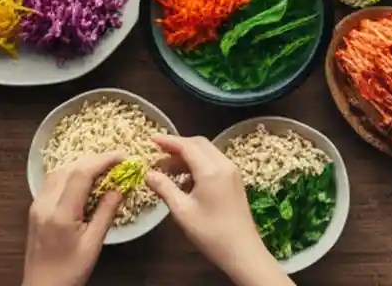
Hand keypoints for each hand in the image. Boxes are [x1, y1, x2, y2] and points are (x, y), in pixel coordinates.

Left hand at [23, 152, 123, 285]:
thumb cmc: (69, 272)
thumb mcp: (93, 244)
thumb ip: (106, 212)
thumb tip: (120, 187)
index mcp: (60, 214)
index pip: (81, 174)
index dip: (103, 161)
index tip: (123, 157)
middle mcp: (44, 205)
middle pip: (68, 168)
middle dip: (94, 160)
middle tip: (116, 161)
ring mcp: (37, 206)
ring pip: (58, 172)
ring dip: (80, 165)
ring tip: (102, 167)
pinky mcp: (35, 210)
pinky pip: (52, 182)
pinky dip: (70, 174)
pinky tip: (83, 180)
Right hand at [145, 135, 291, 285]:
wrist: (242, 251)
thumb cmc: (210, 232)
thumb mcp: (182, 211)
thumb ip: (164, 188)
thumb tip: (148, 174)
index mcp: (211, 169)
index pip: (187, 146)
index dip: (168, 141)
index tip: (151, 139)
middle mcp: (224, 164)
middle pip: (199, 144)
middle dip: (178, 146)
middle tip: (158, 154)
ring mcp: (232, 172)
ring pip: (207, 153)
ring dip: (188, 156)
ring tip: (167, 169)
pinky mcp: (235, 181)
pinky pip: (214, 163)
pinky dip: (198, 164)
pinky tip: (185, 180)